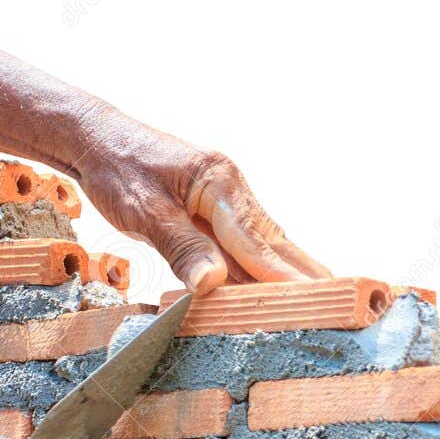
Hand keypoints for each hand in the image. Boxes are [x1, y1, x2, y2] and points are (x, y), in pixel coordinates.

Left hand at [71, 109, 330, 294]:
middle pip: (275, 241)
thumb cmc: (117, 168)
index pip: (256, 241)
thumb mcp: (142, 211)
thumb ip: (180, 247)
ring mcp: (227, 198)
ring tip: (323, 298)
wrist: (97, 138)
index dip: (285, 275)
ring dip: (290, 273)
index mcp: (219, 182)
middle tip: (342, 299)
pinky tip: (279, 287)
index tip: (315, 297)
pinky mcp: (216, 209)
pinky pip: (244, 244)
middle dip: (306, 273)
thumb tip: (211, 283)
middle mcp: (232, 189)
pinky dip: (262, 268)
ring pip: (265, 244)